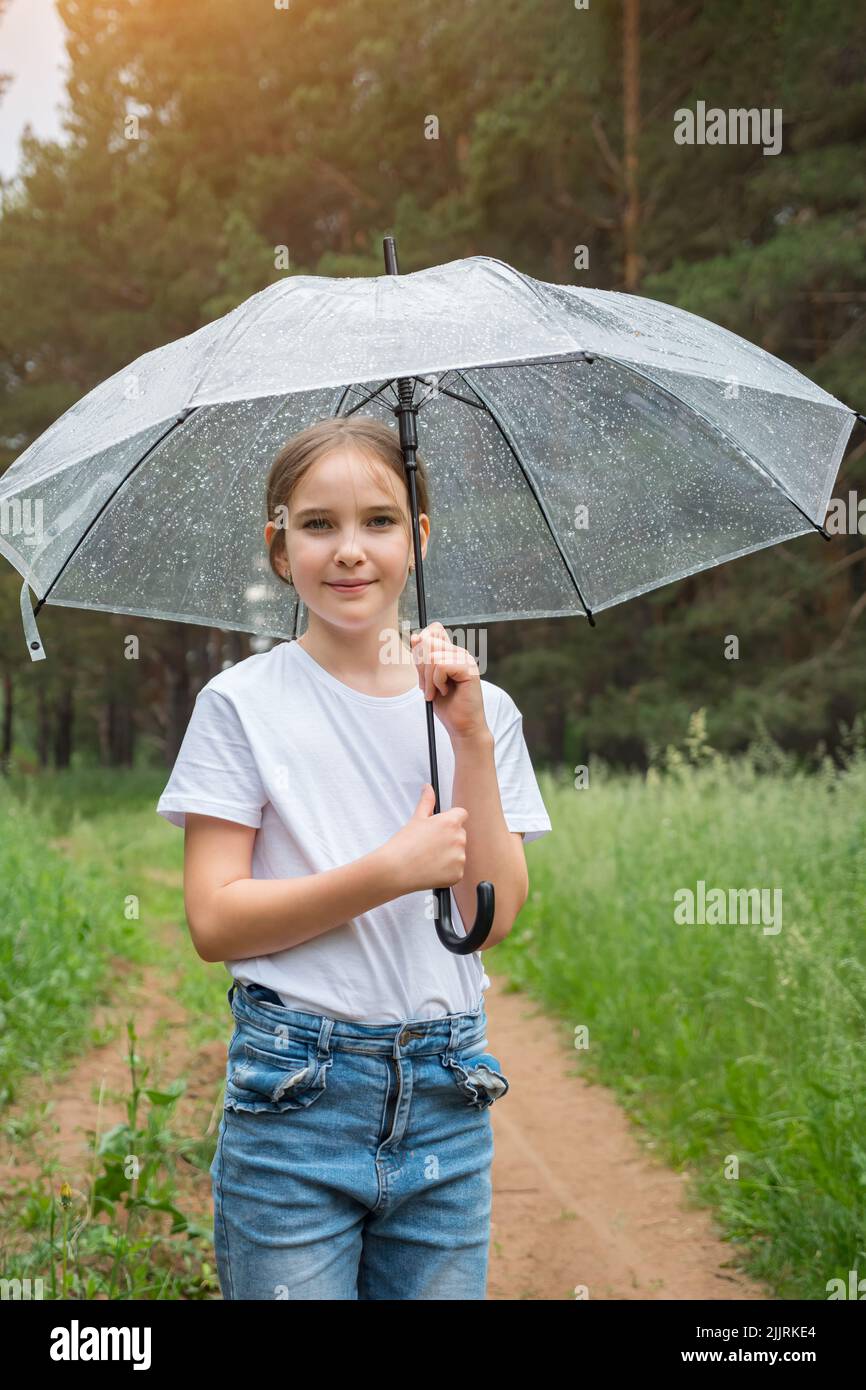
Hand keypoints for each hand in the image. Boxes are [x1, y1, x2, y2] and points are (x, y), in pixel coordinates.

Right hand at [383, 784, 467, 895]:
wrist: (395, 870)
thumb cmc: (404, 844)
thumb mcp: (416, 819)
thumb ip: (427, 801)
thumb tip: (428, 788)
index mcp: (450, 822)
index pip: (462, 814)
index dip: (451, 820)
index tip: (440, 828)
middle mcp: (459, 839)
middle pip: (460, 834)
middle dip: (449, 838)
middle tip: (430, 845)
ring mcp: (459, 858)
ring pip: (459, 853)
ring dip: (449, 856)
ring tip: (429, 859)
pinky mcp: (458, 874)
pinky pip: (456, 870)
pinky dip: (447, 872)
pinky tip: (432, 870)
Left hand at [409, 621, 488, 741]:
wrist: (463, 727)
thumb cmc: (447, 706)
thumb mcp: (427, 679)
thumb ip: (422, 659)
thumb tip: (415, 636)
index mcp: (451, 652)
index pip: (433, 630)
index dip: (421, 645)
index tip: (421, 670)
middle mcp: (460, 652)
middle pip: (428, 641)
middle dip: (421, 668)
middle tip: (428, 687)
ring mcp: (466, 660)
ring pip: (432, 656)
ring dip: (428, 679)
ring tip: (435, 693)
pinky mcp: (469, 670)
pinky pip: (441, 666)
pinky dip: (436, 682)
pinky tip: (445, 692)